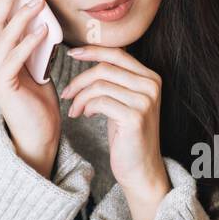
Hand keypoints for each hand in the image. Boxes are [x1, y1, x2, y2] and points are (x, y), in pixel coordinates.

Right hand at [0, 0, 60, 177]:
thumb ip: (32, 44)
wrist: (39, 133)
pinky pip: (15, 57)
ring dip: (22, 15)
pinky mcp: (2, 86)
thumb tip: (40, 19)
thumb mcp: (35, 65)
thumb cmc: (38, 100)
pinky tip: (43, 29)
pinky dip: (29, 41)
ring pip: (5, 37)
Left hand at [59, 45, 170, 219]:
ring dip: (80, 97)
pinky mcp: (134, 117)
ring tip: (74, 109)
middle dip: (80, 79)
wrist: (140, 168)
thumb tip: (88, 55)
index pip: (118, 54)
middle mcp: (151, 86)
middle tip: (67, 93)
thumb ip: (115, 79)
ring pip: (100, 85)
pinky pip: (100, 102)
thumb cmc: (128, 135)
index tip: (72, 54)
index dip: (93, 50)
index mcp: (150, 78)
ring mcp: (145, 101)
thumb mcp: (123, 101)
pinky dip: (86, 107)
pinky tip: (84, 115)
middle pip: (105, 68)